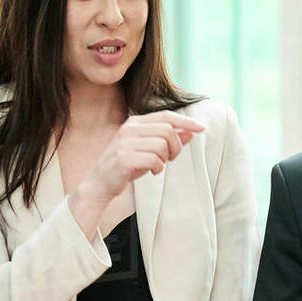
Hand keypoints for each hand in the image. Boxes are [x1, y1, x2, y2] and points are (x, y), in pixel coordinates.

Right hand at [70, 110, 204, 232]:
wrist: (100, 184)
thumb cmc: (126, 167)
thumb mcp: (149, 151)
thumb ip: (168, 140)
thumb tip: (190, 132)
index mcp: (135, 123)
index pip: (166, 116)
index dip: (186, 121)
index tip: (201, 128)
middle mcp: (129, 129)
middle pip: (167, 130)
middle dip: (176, 146)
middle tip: (171, 158)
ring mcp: (125, 143)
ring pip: (162, 145)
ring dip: (165, 159)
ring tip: (157, 166)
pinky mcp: (124, 158)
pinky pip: (153, 160)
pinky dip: (158, 167)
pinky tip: (151, 171)